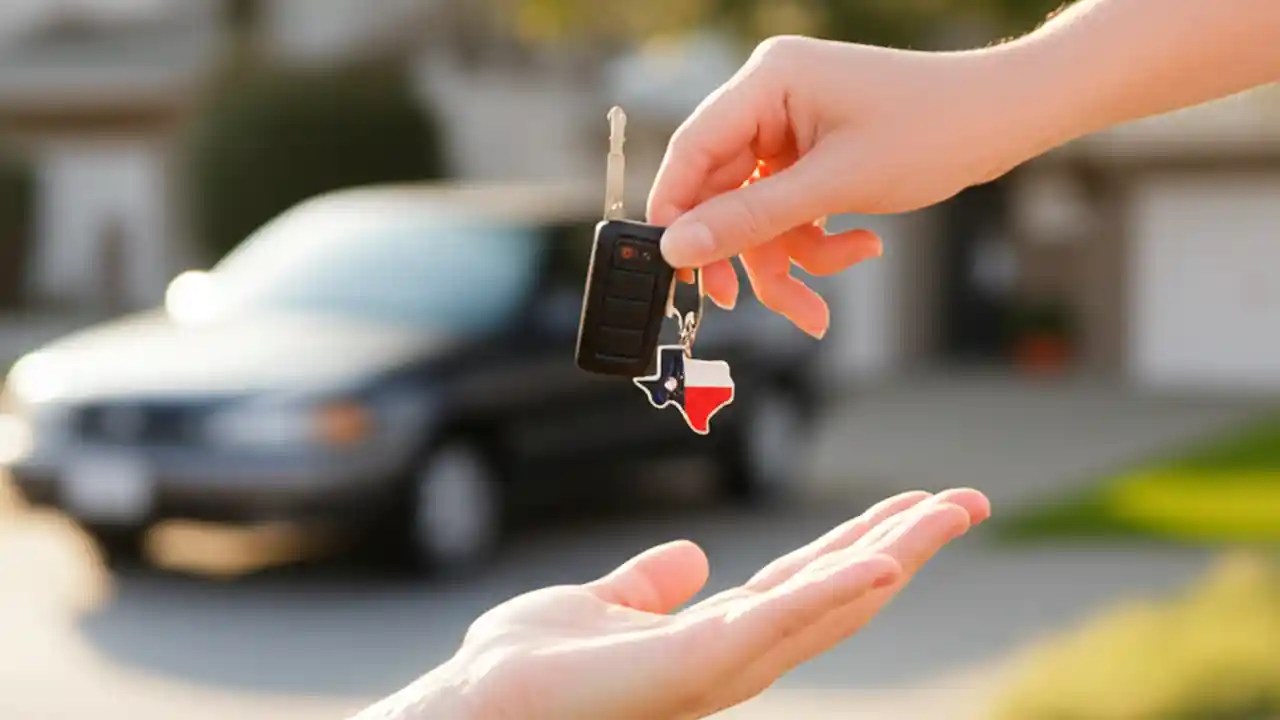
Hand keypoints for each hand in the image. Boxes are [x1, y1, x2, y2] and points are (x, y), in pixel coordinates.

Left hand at [358, 488, 989, 719]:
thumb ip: (651, 585)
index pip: (807, 584)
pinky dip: (832, 596)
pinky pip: (774, 626)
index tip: (914, 507)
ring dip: (890, 561)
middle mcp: (731, 657)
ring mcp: (717, 667)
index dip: (862, 546)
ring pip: (824, 608)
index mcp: (715, 637)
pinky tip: (880, 564)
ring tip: (946, 517)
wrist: (471, 706)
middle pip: (835, 595)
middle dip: (903, 548)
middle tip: (966, 502)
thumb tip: (689, 558)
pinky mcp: (690, 667)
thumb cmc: (527, 668)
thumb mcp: (603, 605)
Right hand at [648, 36, 1067, 337]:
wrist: (1004, 119)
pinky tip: (860, 247)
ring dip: (787, 260)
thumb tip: (679, 247)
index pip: (693, 150)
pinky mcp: (815, 154)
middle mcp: (770, 100)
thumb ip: (750, 219)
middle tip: (738, 302)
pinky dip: (815, 243)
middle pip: (723, 192)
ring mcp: (793, 129)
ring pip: (758, 213)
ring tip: (818, 304)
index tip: (674, 267)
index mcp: (767, 81)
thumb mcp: (833, 186)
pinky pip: (790, 211)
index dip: (676, 213)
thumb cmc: (933, 130)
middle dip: (744, 253)